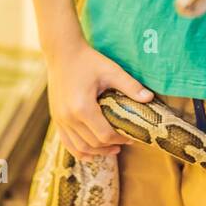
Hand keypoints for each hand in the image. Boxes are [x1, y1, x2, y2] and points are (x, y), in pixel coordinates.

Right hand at [45, 41, 153, 160]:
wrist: (62, 53)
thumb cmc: (88, 60)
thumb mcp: (111, 70)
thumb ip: (130, 86)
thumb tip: (150, 98)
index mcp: (82, 107)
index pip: (104, 135)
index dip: (120, 139)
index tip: (131, 137)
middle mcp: (68, 117)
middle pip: (93, 143)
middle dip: (111, 146)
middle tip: (125, 141)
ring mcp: (60, 119)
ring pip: (80, 147)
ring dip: (97, 152)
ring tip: (112, 149)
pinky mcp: (56, 118)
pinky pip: (67, 142)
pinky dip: (79, 151)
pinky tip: (91, 152)